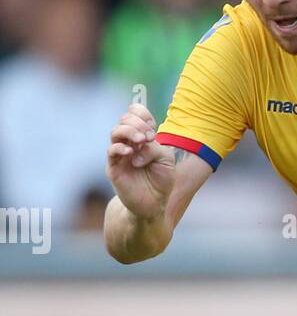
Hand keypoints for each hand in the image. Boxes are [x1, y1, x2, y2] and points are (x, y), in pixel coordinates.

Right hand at [106, 103, 175, 218]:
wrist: (154, 203)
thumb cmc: (161, 179)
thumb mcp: (166, 159)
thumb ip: (155, 148)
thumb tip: (136, 148)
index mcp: (141, 136)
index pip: (134, 112)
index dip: (141, 114)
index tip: (152, 127)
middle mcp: (128, 142)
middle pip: (124, 118)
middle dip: (137, 123)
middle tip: (149, 137)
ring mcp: (119, 154)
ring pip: (116, 131)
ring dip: (129, 131)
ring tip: (141, 140)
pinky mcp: (113, 167)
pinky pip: (111, 151)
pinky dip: (120, 148)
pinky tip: (131, 153)